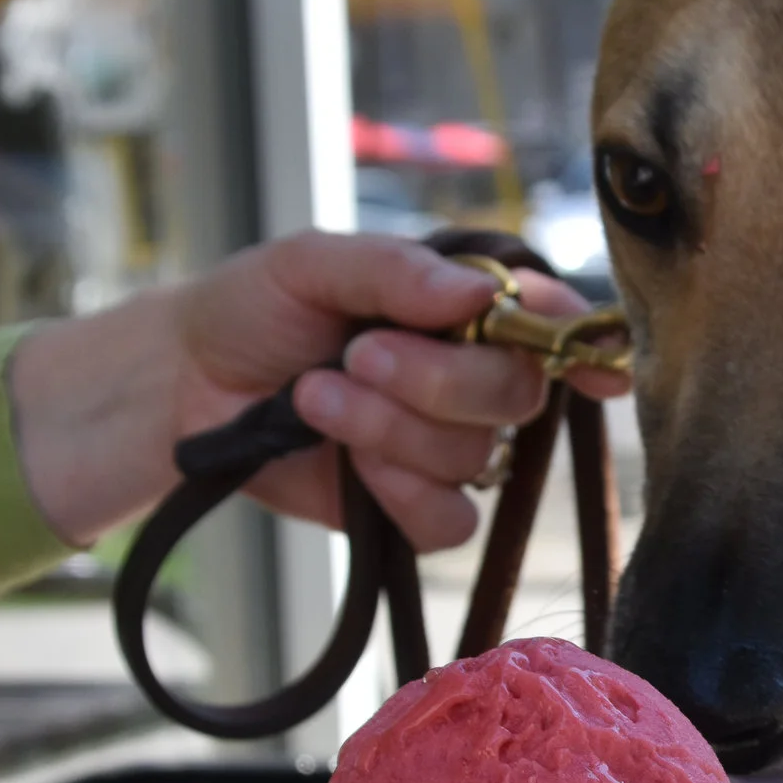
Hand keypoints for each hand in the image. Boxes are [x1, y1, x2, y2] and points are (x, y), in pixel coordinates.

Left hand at [9, 233, 627, 549]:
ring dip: (388, 428)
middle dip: (438, 379)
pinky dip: (397, 492)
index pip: (552, 322)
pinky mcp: (412, 509)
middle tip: (359, 354)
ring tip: (315, 397)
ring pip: (476, 456)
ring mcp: (446, 446)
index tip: (600, 366)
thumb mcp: (310, 262)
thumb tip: (483, 297)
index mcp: (464, 306)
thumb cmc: (250, 308)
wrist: (181, 387)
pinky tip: (344, 465)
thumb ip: (394, 270)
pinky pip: (449, 521)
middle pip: (518, 392)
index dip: (585, 344)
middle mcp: (470, 375)